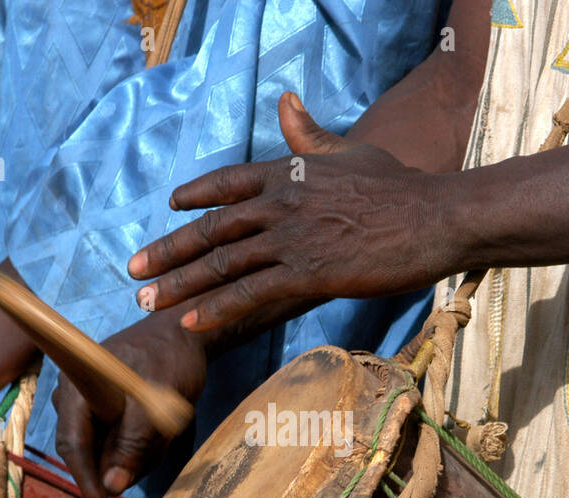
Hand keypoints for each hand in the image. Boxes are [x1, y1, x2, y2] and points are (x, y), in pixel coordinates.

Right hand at [52, 309, 205, 497]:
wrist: (181, 335)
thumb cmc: (168, 359)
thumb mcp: (157, 402)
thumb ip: (134, 444)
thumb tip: (112, 486)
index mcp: (77, 388)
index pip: (73, 444)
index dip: (86, 481)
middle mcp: (73, 399)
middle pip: (90, 452)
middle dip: (124, 461)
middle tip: (160, 444)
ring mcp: (87, 407)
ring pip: (107, 452)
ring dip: (139, 452)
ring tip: (164, 426)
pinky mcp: (103, 414)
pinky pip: (117, 444)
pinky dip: (141, 446)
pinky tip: (160, 429)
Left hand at [127, 93, 455, 333]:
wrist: (434, 218)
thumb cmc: (400, 189)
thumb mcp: (350, 153)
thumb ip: (311, 136)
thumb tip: (284, 103)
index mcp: (290, 172)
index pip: (228, 181)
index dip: (196, 195)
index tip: (171, 205)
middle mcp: (282, 203)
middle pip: (212, 229)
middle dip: (168, 250)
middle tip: (134, 269)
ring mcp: (293, 239)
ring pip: (222, 264)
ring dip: (179, 285)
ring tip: (147, 301)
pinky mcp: (309, 274)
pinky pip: (251, 294)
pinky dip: (216, 309)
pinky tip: (190, 322)